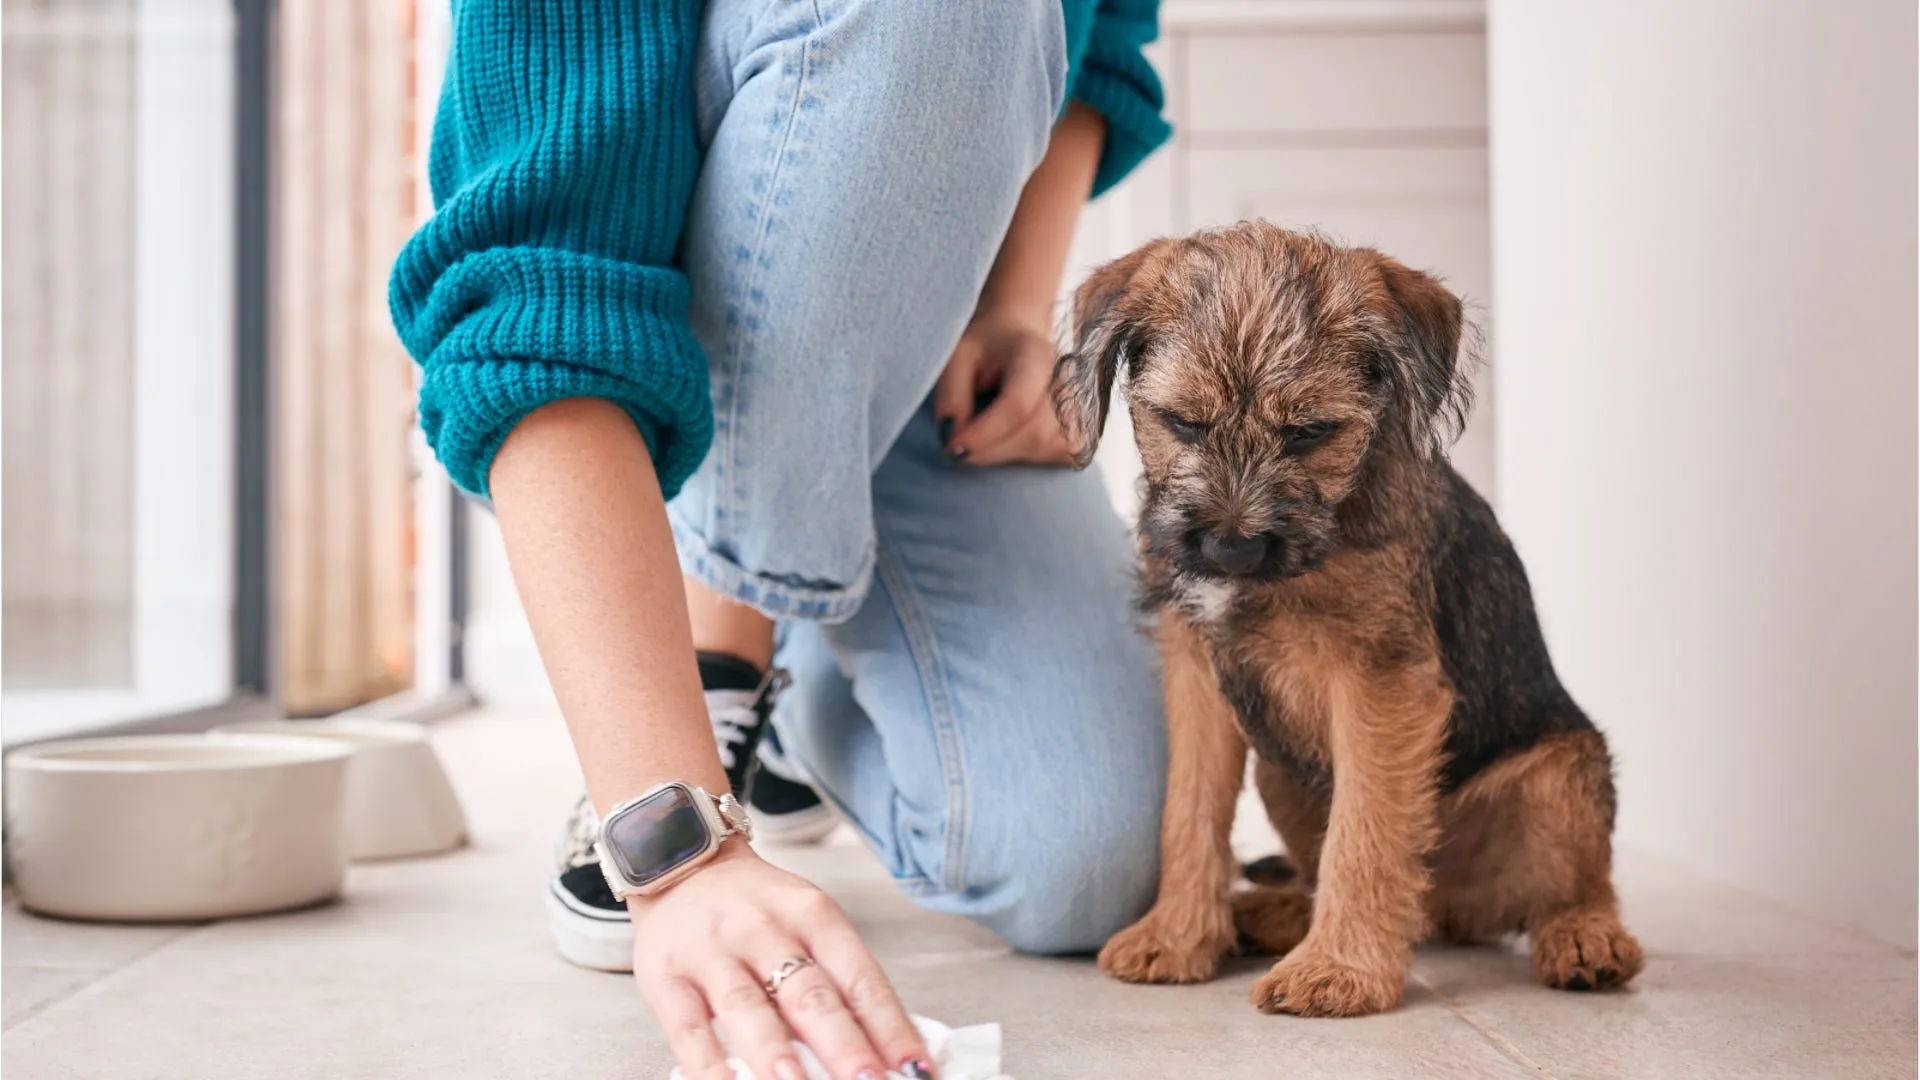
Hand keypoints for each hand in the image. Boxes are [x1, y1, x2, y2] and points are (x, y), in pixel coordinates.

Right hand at [632, 845, 931, 1079]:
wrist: (679, 860)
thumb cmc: (753, 907)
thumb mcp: (806, 922)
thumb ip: (837, 980)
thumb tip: (884, 1049)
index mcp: (813, 915)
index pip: (861, 979)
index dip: (890, 1027)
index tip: (914, 1069)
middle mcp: (764, 930)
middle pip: (811, 995)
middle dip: (843, 1046)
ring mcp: (712, 953)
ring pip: (749, 1009)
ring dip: (777, 1054)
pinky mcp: (665, 978)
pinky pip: (689, 1029)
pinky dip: (709, 1066)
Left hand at [934, 308, 1075, 467]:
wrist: (1022, 331)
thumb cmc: (987, 344)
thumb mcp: (957, 356)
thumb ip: (952, 394)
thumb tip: (952, 437)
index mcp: (1035, 355)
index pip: (1017, 405)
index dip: (984, 434)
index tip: (952, 448)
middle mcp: (1066, 380)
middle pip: (1033, 433)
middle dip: (989, 450)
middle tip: (956, 450)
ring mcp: (1079, 403)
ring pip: (1046, 448)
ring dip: (1005, 455)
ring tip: (980, 442)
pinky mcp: (1081, 423)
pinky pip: (1061, 454)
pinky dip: (1029, 458)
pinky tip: (1008, 444)